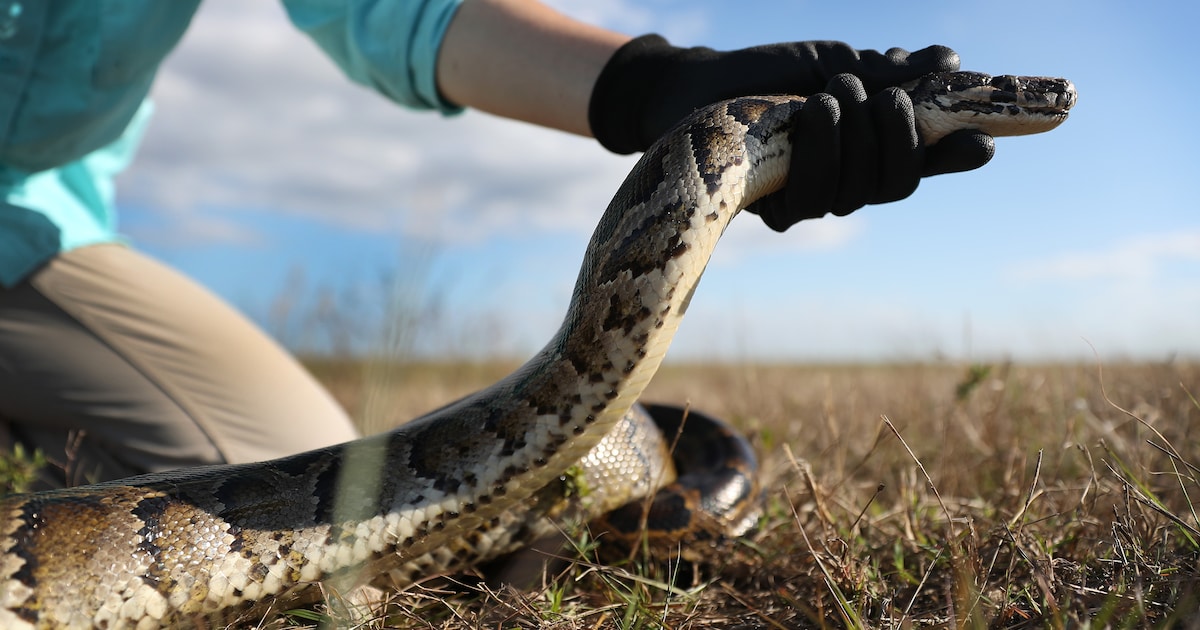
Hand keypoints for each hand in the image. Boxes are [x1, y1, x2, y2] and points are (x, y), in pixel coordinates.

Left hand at [588, 35, 994, 229]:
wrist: (702, 85)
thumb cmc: (772, 75)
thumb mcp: (835, 60)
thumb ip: (889, 71)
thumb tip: (950, 63)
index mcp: (874, 145)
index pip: (927, 160)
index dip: (958, 157)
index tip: (984, 142)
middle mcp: (850, 180)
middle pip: (898, 183)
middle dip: (903, 139)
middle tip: (890, 99)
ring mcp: (815, 199)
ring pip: (858, 190)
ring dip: (855, 135)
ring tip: (833, 91)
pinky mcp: (777, 208)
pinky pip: (814, 196)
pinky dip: (820, 147)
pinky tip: (808, 111)